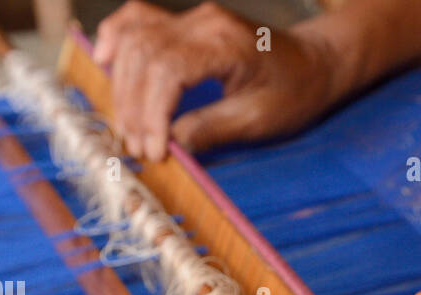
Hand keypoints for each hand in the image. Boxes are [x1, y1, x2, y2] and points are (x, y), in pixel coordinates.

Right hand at [93, 1, 338, 159]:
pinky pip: (139, 20)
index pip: (167, 69)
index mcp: (225, 42)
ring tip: (128, 127)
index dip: (152, 113)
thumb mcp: (259, 120)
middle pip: (143, 54)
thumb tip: (169, 146)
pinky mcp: (186, 23)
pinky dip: (117, 39)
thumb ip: (211, 129)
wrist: (316, 64)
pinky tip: (104, 63)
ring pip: (134, 39)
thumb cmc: (295, 92)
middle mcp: (203, 21)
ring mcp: (192, 18)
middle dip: (133, 106)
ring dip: (122, 85)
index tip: (153, 151)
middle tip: (138, 147)